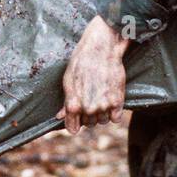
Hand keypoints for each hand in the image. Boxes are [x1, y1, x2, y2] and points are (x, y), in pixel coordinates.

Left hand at [57, 15, 130, 134]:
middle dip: (89, 115)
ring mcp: (103, 106)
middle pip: (89, 124)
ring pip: (102, 121)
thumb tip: (59, 116)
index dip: (74, 124)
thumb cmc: (81, 61)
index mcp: (73, 104)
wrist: (101, 48)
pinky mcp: (117, 102)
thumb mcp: (68, 81)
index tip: (78, 120)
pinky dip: (114, 112)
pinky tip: (111, 99)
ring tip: (101, 96)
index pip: (73, 128)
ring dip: (102, 113)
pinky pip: (116, 118)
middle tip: (91, 98)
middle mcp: (88, 108)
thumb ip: (66, 102)